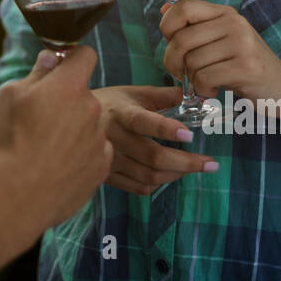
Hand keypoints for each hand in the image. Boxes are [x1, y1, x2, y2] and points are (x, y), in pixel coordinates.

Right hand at [0, 45, 112, 227]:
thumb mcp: (9, 97)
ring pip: (88, 126)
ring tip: (44, 151)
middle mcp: (91, 109)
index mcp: (68, 86)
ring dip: (73, 131)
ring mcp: (100, 140)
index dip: (71, 59)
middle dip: (66, 102)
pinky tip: (56, 168)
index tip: (59, 69)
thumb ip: (36, 74)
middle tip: (39, 121)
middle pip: (83, 96)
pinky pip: (93, 153)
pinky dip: (79, 156)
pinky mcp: (102, 168)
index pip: (84, 55)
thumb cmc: (8, 142)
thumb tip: (51, 59)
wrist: (17, 196)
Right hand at [93, 85, 214, 195]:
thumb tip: (195, 94)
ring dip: (177, 174)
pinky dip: (159, 182)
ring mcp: (109, 160)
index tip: (189, 135)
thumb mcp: (132, 93)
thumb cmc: (109, 103)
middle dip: (187, 163)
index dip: (165, 129)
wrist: (70, 121)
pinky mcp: (107, 176)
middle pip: (153, 157)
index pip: (143, 121)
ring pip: (149, 176)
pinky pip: (139, 187)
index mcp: (120, 112)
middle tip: (211, 164)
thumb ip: (163, 95)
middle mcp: (113, 137)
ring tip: (194, 167)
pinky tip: (170, 173)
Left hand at [159, 0, 280, 101]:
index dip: (167, 27)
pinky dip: (202, 89)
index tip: (171, 45)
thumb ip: (195, 26)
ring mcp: (242, 44)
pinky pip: (205, 77)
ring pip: (192, 61)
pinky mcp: (246, 67)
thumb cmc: (246, 65)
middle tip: (180, 74)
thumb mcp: (223, 40)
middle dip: (172, 61)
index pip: (182, 7)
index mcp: (225, 13)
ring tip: (205, 82)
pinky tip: (213, 90)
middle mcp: (234, 23)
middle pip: (181, 39)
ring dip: (192, 79)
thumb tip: (163, 9)